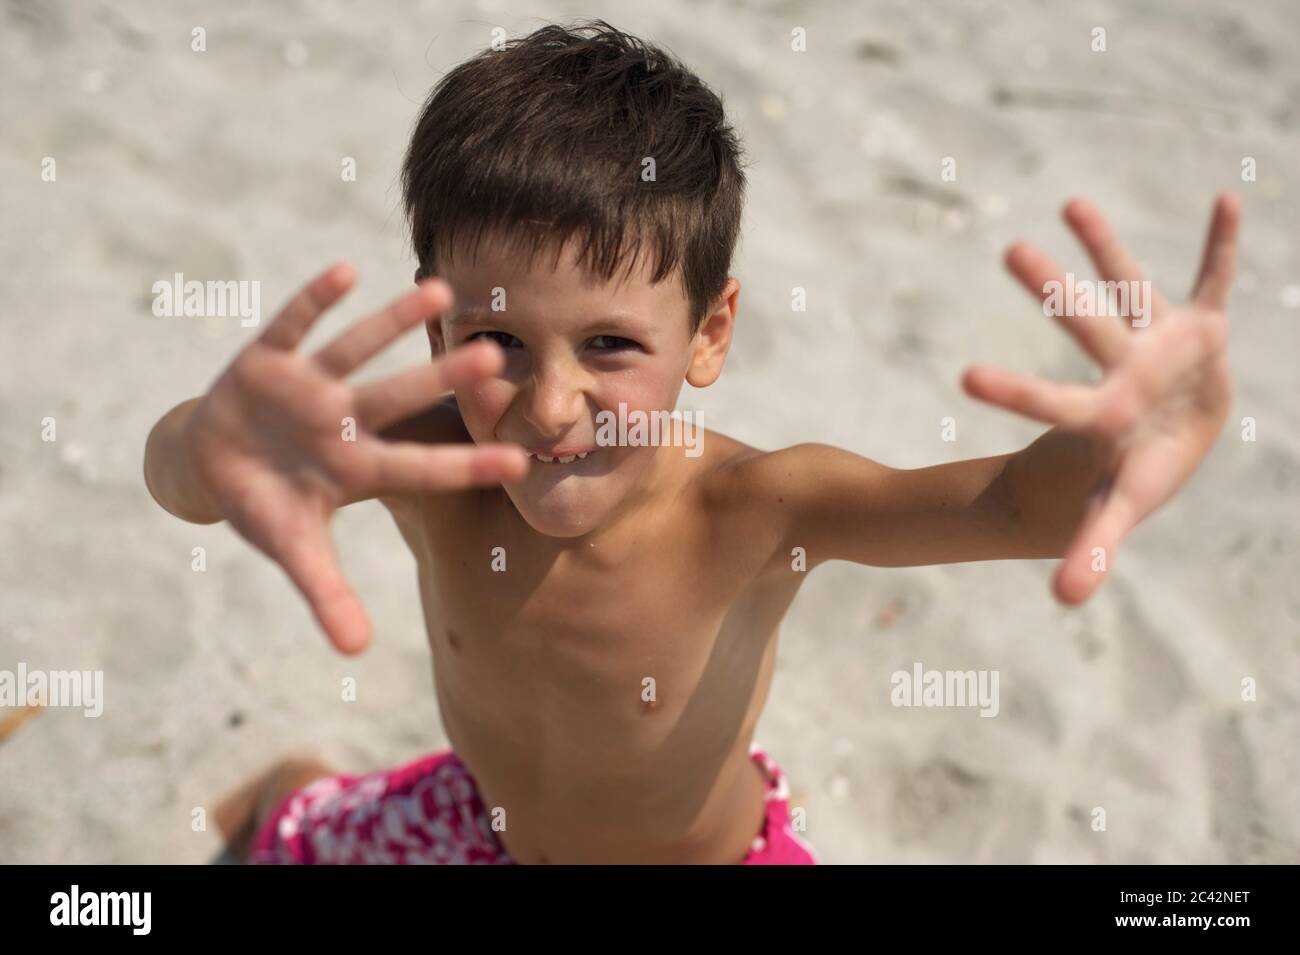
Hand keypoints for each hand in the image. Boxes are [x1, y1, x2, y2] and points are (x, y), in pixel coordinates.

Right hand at [182, 263, 527, 652]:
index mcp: (356, 468)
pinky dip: (313, 300)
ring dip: (392, 321)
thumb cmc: (266, 504)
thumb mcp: (293, 549)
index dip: (466, 466)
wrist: (210, 463)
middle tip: (495, 356)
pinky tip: (346, 270)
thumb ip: (327, 595)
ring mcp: (309, 387)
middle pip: (399, 398)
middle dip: (441, 379)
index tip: (522, 460)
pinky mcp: (268, 360)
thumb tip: (357, 654)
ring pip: (358, 349)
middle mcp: (343, 420)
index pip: (420, 468)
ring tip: (438, 289)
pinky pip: (294, 324)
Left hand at [962, 195, 1239, 603]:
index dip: (1014, 393)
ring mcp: (1157, 344)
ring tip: (1071, 202)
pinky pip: (1214, 281)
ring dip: (1107, 247)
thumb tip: (1064, 599)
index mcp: (1101, 416)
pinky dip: (1222, 246)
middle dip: (1054, 293)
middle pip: (1084, 327)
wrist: (1160, 441)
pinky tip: (1227, 201)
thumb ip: (1092, 549)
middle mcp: (1122, 370)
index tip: (962, 378)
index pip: (1050, 402)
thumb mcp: (1117, 511)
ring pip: (1129, 288)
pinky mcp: (1198, 329)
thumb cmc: (1130, 475)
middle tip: (1009, 251)